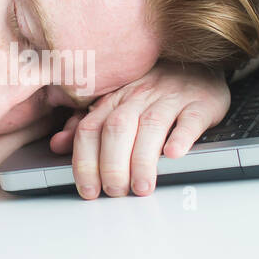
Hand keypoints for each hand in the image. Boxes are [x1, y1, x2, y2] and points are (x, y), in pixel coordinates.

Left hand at [48, 62, 229, 197]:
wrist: (200, 66)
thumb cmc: (156, 90)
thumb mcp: (118, 103)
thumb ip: (88, 125)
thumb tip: (57, 145)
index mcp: (115, 99)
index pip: (90, 128)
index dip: (86, 161)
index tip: (89, 189)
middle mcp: (139, 95)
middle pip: (117, 128)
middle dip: (113, 165)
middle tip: (117, 192)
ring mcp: (171, 97)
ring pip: (151, 126)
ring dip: (143, 160)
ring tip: (142, 186)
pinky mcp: (201, 102)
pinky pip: (190, 118)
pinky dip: (181, 137)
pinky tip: (174, 154)